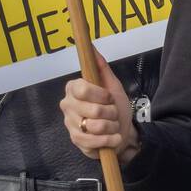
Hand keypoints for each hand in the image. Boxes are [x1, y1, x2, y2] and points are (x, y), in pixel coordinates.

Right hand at [60, 49, 139, 163]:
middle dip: (111, 112)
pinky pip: (95, 141)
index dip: (101, 95)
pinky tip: (112, 138)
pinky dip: (110, 140)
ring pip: (96, 126)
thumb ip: (102, 68)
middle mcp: (67, 105)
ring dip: (112, 126)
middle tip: (113, 113)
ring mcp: (70, 124)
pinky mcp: (76, 141)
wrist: (122, 132)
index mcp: (74, 89)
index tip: (109, 98)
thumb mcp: (113, 86)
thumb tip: (93, 48)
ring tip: (113, 125)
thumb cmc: (116, 108)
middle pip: (93, 109)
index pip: (82, 89)